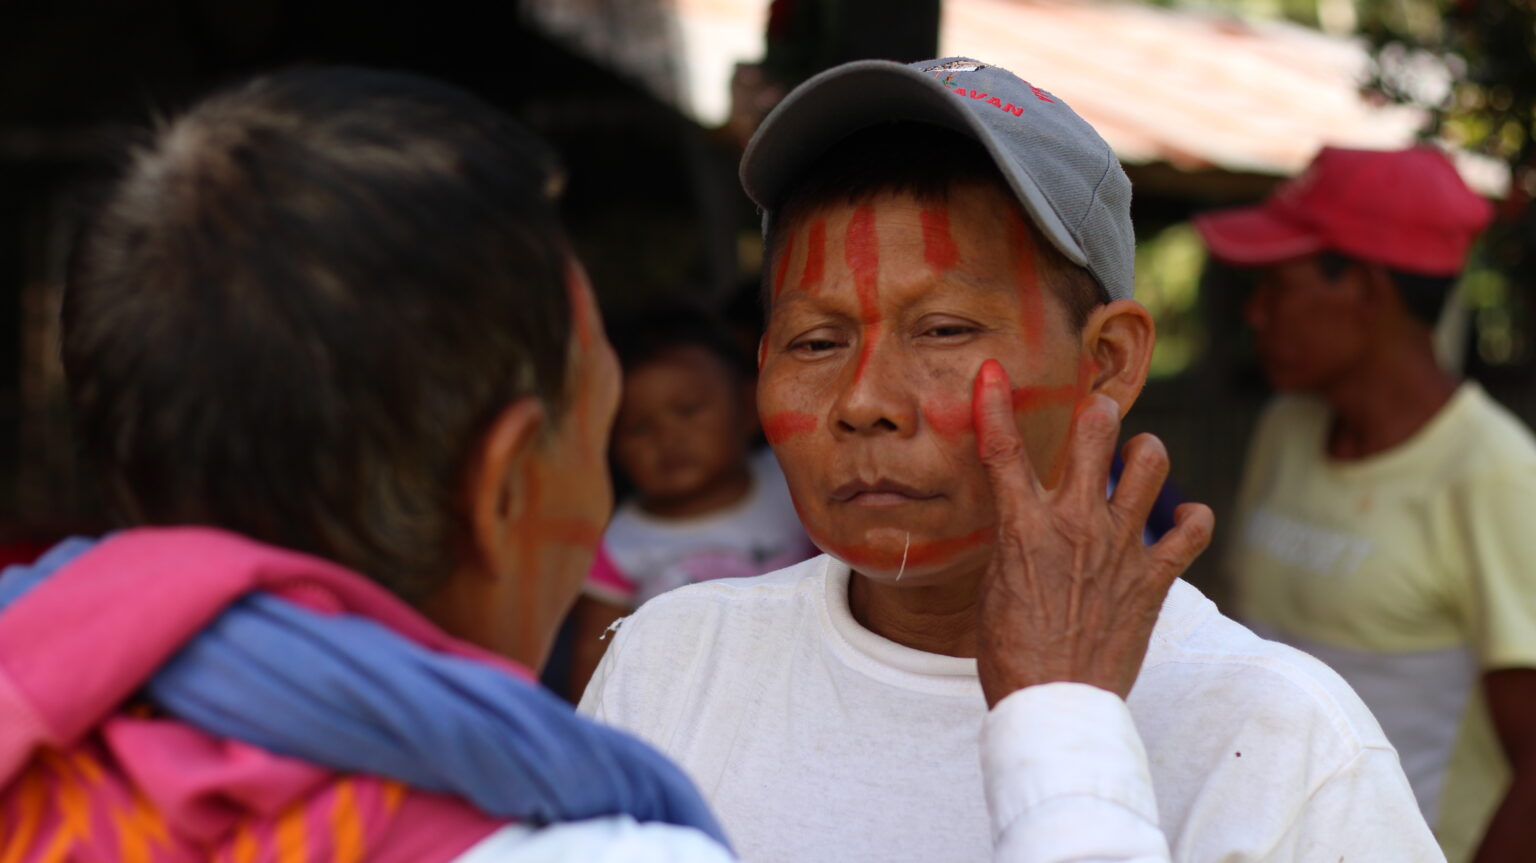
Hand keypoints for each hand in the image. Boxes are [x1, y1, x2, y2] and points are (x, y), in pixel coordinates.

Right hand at [971, 359, 1212, 705]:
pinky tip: (1182, 522)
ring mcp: (1120, 546)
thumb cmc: (1011, 655)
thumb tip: (1024, 528)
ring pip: (1150, 464)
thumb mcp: (995, 589)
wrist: (1055, 704)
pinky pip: (1191, 531)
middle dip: (1096, 411)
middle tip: (1096, 413)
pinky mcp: (1154, 578)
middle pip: (1094, 433)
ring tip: (1139, 458)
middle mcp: (1075, 524)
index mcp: (1023, 527)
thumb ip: (1014, 546)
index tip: (991, 372)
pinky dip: (1191, 521)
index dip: (995, 404)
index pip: (1003, 449)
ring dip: (1145, 453)